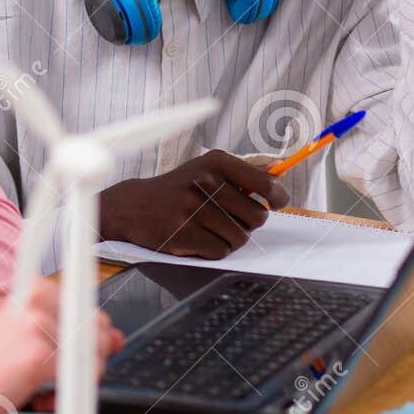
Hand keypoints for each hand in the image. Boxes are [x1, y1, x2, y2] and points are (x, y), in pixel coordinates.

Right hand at [0, 277, 124, 407]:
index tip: (104, 340)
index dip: (95, 326)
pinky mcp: (40, 352)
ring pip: (93, 352)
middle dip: (91, 356)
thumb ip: (74, 335)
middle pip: (97, 325)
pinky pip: (82, 374)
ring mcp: (39, 323)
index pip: (84, 299)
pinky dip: (69, 395)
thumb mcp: (30, 342)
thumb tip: (118, 336)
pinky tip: (43, 399)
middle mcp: (36, 298)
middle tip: (61, 376)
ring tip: (45, 391)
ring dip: (78, 379)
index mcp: (31, 288)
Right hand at [99, 150, 288, 258]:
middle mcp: (205, 182)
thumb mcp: (206, 168)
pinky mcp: (183, 232)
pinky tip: (198, 237)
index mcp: (216, 162)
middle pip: (257, 217)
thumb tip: (279, 167)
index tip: (275, 203)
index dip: (277, 198)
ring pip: (239, 237)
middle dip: (248, 223)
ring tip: (211, 228)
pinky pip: (220, 251)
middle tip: (232, 219)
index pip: (266, 184)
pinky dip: (213, 249)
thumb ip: (242, 170)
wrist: (134, 205)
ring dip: (230, 239)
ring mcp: (193, 208)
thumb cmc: (178, 188)